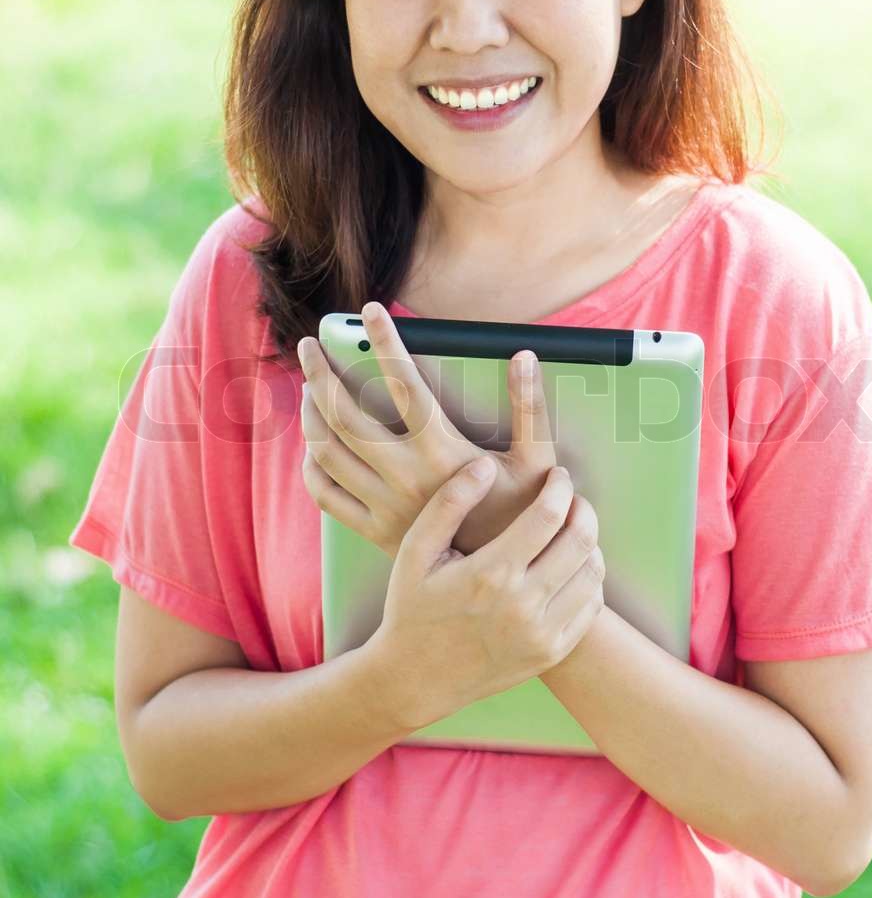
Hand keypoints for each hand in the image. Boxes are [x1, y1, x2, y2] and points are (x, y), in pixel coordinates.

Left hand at [299, 302, 562, 560]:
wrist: (502, 587)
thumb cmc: (524, 521)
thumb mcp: (537, 463)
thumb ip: (529, 408)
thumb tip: (525, 357)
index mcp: (443, 452)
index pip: (403, 382)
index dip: (383, 341)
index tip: (368, 311)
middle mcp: (404, 476)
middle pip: (344, 414)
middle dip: (319, 373)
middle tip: (308, 346)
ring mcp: (383, 504)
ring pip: (327, 451)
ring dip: (311, 414)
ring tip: (309, 388)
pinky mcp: (372, 530)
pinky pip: (325, 495)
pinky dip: (312, 466)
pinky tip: (314, 447)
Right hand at [368, 455, 605, 733]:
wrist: (414, 680)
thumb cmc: (412, 608)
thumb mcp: (416, 552)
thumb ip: (450, 503)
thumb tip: (486, 464)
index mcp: (491, 574)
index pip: (548, 515)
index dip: (560, 486)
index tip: (558, 475)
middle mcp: (523, 606)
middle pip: (581, 540)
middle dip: (582, 508)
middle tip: (571, 498)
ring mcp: (541, 634)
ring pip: (593, 573)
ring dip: (590, 542)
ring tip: (571, 530)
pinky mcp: (550, 652)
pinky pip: (591, 606)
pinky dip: (590, 579)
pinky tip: (570, 567)